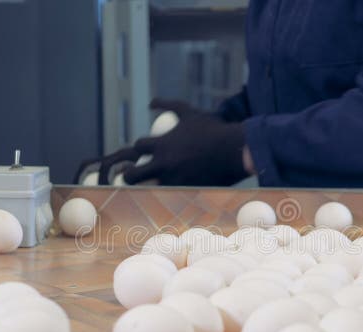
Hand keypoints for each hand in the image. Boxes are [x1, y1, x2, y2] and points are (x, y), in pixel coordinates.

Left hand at [121, 99, 248, 185]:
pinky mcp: (185, 192)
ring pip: (148, 190)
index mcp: (162, 144)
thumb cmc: (213, 130)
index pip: (138, 147)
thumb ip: (168, 105)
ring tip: (149, 187)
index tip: (143, 151)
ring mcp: (174, 180)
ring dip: (146, 188)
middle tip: (133, 175)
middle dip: (129, 175)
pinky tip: (169, 193)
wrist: (234, 150)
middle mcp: (164, 164)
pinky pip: (169, 197)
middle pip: (133, 175)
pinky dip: (166, 195)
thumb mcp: (188, 112)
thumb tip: (151, 103)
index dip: (139, 149)